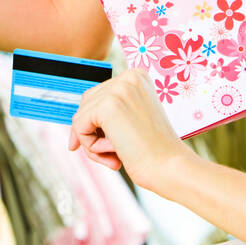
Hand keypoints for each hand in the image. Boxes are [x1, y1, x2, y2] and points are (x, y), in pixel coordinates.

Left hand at [67, 68, 197, 192]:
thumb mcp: (133, 120)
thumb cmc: (154, 152)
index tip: (107, 146)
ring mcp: (118, 89)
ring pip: (81, 117)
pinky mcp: (108, 105)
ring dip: (93, 144)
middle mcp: (129, 76)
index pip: (100, 95)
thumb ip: (111, 112)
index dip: (96, 122)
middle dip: (90, 132)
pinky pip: (79, 126)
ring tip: (116, 158)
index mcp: (138, 76)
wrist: (170, 167)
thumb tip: (75, 123)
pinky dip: (90, 147)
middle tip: (110, 158)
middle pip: (87, 103)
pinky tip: (114, 155)